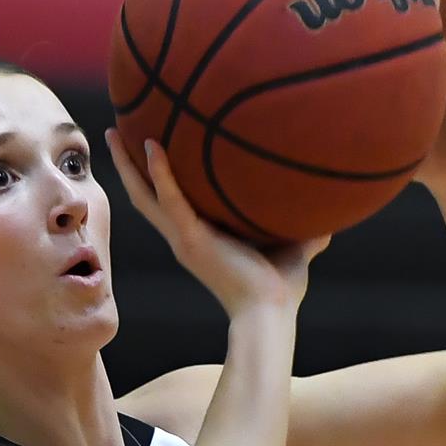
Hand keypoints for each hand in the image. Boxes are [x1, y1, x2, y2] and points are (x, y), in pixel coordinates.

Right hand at [105, 129, 327, 318]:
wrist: (271, 313)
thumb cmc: (280, 290)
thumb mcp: (295, 250)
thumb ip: (308, 233)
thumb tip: (333, 218)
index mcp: (199, 239)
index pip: (168, 204)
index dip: (155, 179)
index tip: (148, 151)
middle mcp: (183, 237)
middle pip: (144, 196)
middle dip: (127, 166)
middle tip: (113, 134)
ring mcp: (183, 238)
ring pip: (144, 195)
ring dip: (127, 164)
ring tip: (112, 133)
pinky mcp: (191, 238)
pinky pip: (169, 198)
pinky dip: (160, 172)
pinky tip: (151, 144)